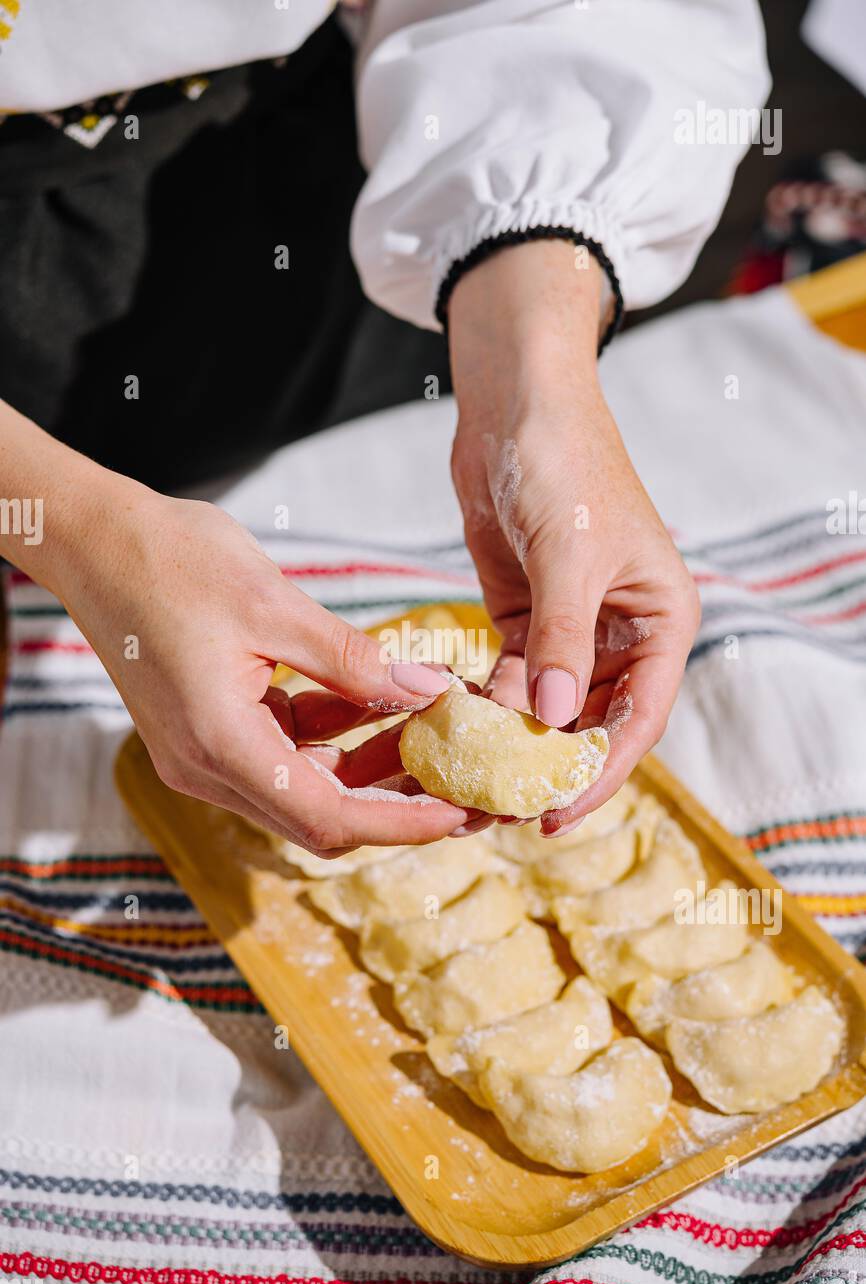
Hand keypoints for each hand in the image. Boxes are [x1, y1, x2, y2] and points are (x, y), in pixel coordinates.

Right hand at [0, 406, 467, 854]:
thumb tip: (427, 691)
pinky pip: (284, 753)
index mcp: (220, 744)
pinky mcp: (208, 733)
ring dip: (367, 768)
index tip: (460, 811)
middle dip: (395, 802)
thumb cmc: (173, 560)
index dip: (401, 822)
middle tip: (461, 779)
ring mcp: (202, 755)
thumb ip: (353, 658)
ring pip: (306, 787)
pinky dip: (333, 737)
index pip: (328, 817)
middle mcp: (206, 768)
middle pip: (319, 816)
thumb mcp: (275, 604)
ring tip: (431, 730)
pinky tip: (377, 703)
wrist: (96, 541)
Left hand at [447, 240, 699, 834]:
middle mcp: (623, 633)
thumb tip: (550, 719)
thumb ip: (561, 639)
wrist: (516, 404)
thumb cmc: (564, 462)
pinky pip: (508, 680)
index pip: (637, 717)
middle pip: (591, 723)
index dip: (599, 771)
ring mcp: (572, 629)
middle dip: (548, 766)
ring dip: (511, 744)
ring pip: (546, 709)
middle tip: (500, 811)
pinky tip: (452, 732)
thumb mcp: (567, 553)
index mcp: (662, 620)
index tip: (556, 814)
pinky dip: (484, 707)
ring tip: (467, 783)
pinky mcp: (524, 619)